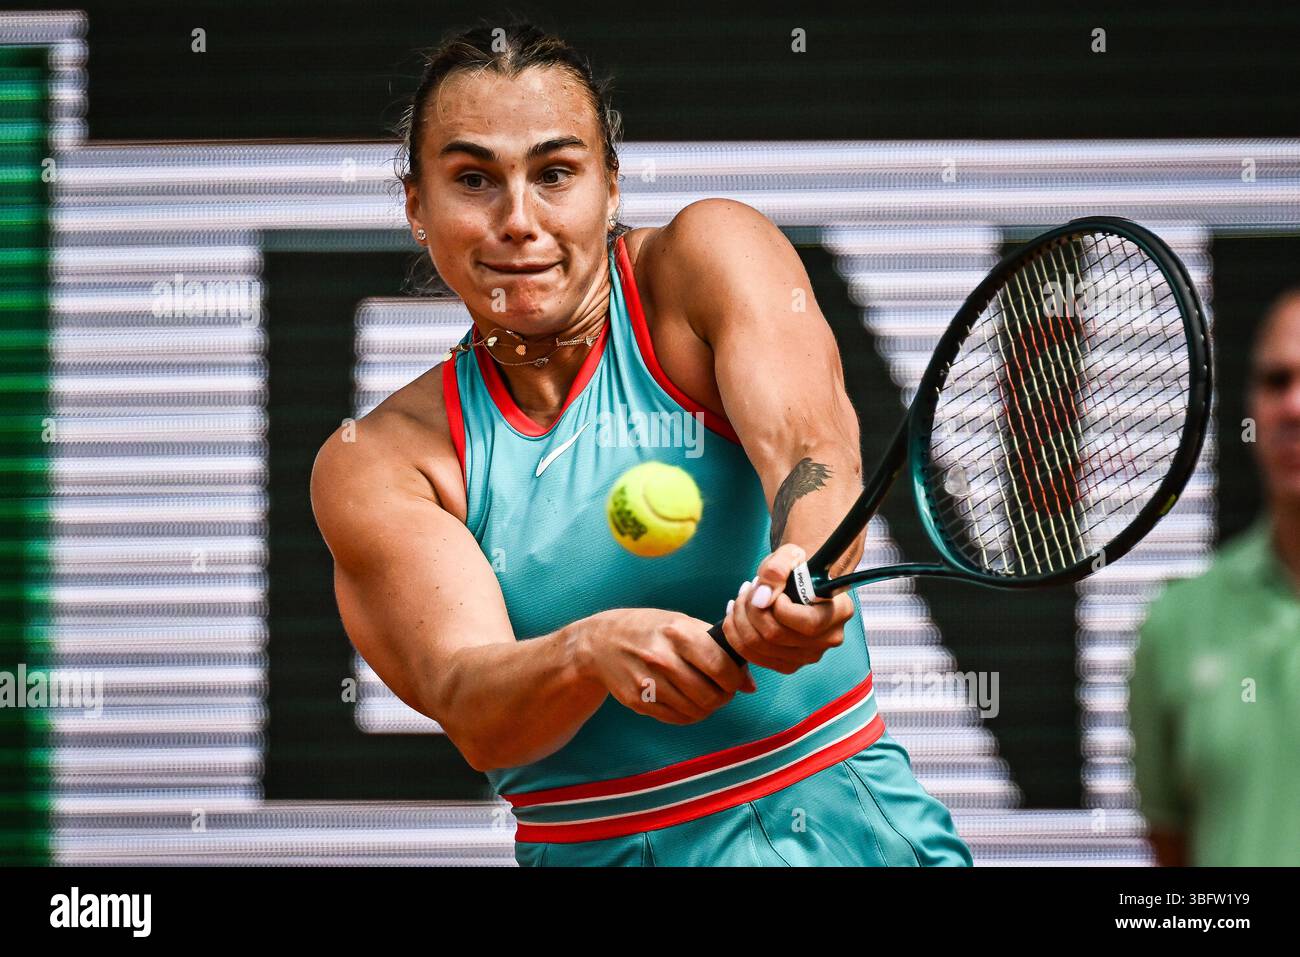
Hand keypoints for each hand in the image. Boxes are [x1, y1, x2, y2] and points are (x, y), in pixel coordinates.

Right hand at [577, 607, 756, 724]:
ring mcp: (646, 682)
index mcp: (677, 633)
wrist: (602, 641)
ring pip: (694, 711)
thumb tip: (750, 685)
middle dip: (723, 697)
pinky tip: (688, 702)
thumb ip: (719, 648)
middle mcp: (661, 658)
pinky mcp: (637, 701)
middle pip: (709, 695)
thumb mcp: (683, 624)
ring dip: (707, 708)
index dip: (734, 679)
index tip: (735, 680)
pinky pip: (676, 718)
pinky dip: (689, 715)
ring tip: (706, 696)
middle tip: (722, 691)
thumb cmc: (652, 629)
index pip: (720, 667)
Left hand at [721, 543, 853, 673]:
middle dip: (751, 608)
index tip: (769, 586)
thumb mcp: (789, 555)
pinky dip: (736, 634)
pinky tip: (736, 614)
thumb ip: (777, 569)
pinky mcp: (788, 665)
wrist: (800, 583)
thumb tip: (761, 598)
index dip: (778, 605)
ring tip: (743, 597)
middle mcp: (828, 639)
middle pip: (776, 636)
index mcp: (840, 612)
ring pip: (759, 647)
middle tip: (749, 588)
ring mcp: (808, 656)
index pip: (807, 623)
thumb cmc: (797, 568)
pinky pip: (753, 656)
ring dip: (740, 619)